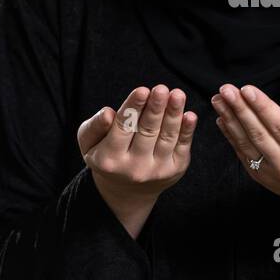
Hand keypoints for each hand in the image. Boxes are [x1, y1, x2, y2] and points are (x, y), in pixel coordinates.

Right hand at [77, 84, 196, 238]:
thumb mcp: (89, 143)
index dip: (133, 108)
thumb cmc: (105, 155)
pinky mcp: (174, 170)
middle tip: (162, 89)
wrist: (126, 189)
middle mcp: (133, 168)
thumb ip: (94, 127)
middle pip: (147, 132)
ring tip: (178, 95)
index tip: (142, 90)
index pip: (122, 128)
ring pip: (166, 137)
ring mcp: (156, 170)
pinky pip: (182, 147)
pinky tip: (190, 115)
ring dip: (174, 115)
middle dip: (155, 109)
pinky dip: (187, 131)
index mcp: (109, 159)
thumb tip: (107, 112)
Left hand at [211, 83, 279, 228]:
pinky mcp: (261, 177)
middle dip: (239, 109)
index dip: (261, 107)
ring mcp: (271, 174)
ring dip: (229, 120)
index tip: (246, 89)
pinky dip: (231, 135)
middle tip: (226, 90)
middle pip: (258, 134)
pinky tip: (223, 118)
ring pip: (246, 144)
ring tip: (218, 100)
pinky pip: (242, 154)